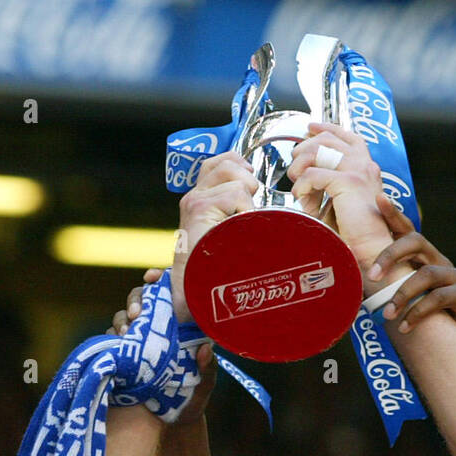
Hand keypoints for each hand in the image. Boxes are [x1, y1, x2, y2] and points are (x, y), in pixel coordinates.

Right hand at [110, 271, 216, 423]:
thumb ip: (208, 370)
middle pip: (141, 298)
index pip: (168, 292)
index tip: (152, 277)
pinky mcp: (121, 354)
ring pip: (124, 316)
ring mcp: (137, 339)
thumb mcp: (204, 387)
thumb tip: (206, 349)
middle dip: (136, 300)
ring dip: (123, 319)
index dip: (159, 279)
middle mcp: (157, 328)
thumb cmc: (191, 400)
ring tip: (126, 331)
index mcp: (179, 326)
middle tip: (138, 314)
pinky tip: (115, 343)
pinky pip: (110, 338)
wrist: (169, 424)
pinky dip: (111, 337)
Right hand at [171, 154, 258, 319]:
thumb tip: (262, 206)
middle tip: (251, 202)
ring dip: (248, 198)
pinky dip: (246, 211)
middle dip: (247, 177)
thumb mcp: (228, 239)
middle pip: (227, 162)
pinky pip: (236, 195)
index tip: (251, 180)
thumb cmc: (214, 273)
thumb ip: (236, 219)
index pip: (217, 163)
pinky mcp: (199, 208)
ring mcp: (195, 201)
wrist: (193, 294)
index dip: (237, 163)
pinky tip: (239, 231)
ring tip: (243, 222)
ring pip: (235, 178)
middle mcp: (194, 197)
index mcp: (199, 201)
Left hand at [287, 122, 392, 270]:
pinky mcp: (348, 182)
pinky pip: (313, 174)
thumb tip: (306, 173)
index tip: (309, 129)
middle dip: (306, 147)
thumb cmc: (357, 233)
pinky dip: (302, 186)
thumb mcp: (343, 201)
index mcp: (367, 167)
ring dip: (301, 165)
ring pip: (319, 151)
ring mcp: (358, 171)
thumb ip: (331, 183)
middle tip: (294, 163)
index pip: (347, 137)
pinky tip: (301, 198)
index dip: (327, 128)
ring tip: (296, 182)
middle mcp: (365, 164)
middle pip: (329, 139)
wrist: (372, 249)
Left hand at [370, 196, 455, 347]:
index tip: (378, 199)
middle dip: (390, 255)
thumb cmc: (434, 323)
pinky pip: (439, 298)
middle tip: (370, 276)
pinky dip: (419, 312)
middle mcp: (441, 262)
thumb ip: (392, 291)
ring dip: (402, 294)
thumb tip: (358, 286)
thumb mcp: (410, 303)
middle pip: (416, 241)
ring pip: (426, 273)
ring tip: (387, 314)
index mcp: (425, 260)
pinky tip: (405, 326)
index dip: (394, 215)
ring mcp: (455, 277)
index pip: (407, 232)